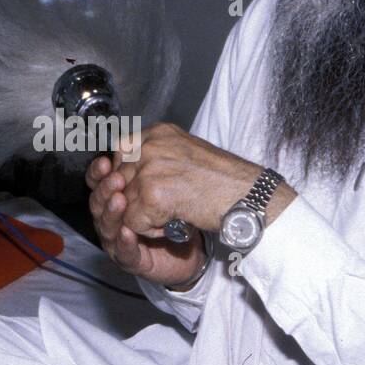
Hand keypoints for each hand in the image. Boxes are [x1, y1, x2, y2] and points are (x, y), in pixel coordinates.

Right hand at [86, 154, 205, 286]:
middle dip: (105, 190)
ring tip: (119, 202)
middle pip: (97, 203)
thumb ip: (145, 167)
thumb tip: (133, 142)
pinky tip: (127, 232)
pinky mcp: (131, 261)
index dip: (98, 172)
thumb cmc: (175, 212)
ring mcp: (117, 241)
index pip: (98, 182)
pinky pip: (123, 252)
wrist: (192, 248)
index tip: (106, 161)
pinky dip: (124, 242)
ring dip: (110, 213)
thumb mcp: (161, 183)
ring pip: (105, 227)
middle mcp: (111, 219)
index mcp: (115, 197)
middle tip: (116, 180)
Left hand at [110, 122, 276, 236]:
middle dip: (135, 198)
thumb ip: (156, 156)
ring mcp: (148, 169)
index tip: (146, 187)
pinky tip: (174, 223)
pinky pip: (133, 223)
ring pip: (123, 204)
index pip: (120, 153)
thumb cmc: (224, 181)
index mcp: (157, 133)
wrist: (247, 197)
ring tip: (172, 213)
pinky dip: (151, 231)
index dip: (128, 176)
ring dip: (144, 216)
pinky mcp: (152, 195)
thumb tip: (125, 167)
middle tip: (167, 203)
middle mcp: (149, 146)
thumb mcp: (185, 154)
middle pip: (117, 181)